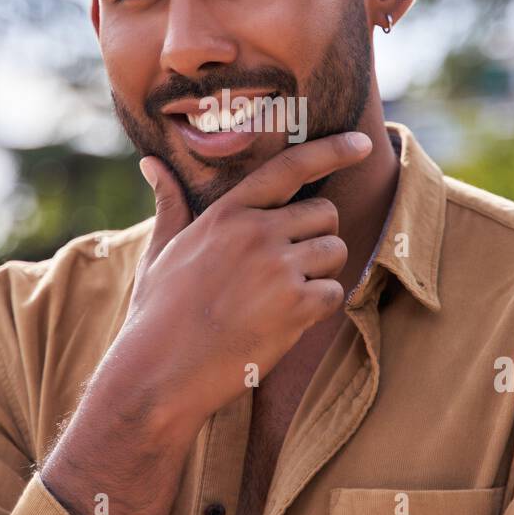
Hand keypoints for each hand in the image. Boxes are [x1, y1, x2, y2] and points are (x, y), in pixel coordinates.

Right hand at [106, 131, 371, 433]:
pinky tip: (286, 321)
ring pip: (335, 251)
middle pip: (324, 214)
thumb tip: (151, 163)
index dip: (332, 150)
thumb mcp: (160, 251)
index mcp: (226, 213)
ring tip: (283, 296)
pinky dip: (320, 308)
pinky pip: (335, 293)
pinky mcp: (295, 306)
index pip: (289, 167)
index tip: (362, 143)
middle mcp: (256, 232)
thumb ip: (170, 204)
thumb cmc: (157, 314)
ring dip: (321, 272)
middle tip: (289, 267)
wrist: (159, 371)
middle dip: (317, 237)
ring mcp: (277, 268)